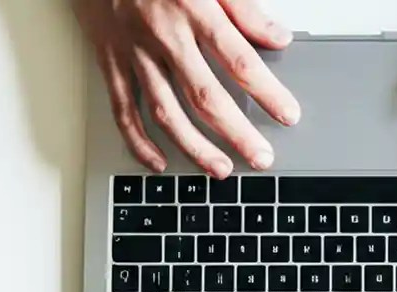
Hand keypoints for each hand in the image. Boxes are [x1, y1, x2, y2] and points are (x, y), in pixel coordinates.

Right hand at [72, 0, 301, 177]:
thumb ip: (244, 9)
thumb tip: (278, 37)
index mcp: (193, 10)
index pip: (238, 60)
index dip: (267, 91)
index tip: (287, 115)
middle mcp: (163, 36)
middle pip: (205, 96)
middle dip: (237, 132)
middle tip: (260, 158)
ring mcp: (133, 52)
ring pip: (166, 111)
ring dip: (195, 147)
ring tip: (220, 169)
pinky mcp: (109, 61)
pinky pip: (123, 109)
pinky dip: (139, 141)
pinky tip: (159, 162)